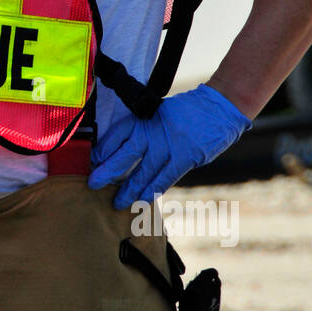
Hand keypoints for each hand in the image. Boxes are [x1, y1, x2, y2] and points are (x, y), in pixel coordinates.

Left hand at [88, 83, 250, 208]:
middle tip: (93, 184)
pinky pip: (164, 179)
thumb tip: (120, 153)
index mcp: (143, 118)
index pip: (116, 135)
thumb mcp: (158, 113)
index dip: (102, 150)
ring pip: (143, 172)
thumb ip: (142, 130)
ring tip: (118, 202)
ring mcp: (168, 145)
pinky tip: (142, 201)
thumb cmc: (186, 112)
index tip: (93, 162)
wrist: (218, 108)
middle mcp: (152, 132)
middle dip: (107, 172)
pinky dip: (152, 191)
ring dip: (129, 190)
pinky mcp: (184, 158)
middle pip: (124, 155)